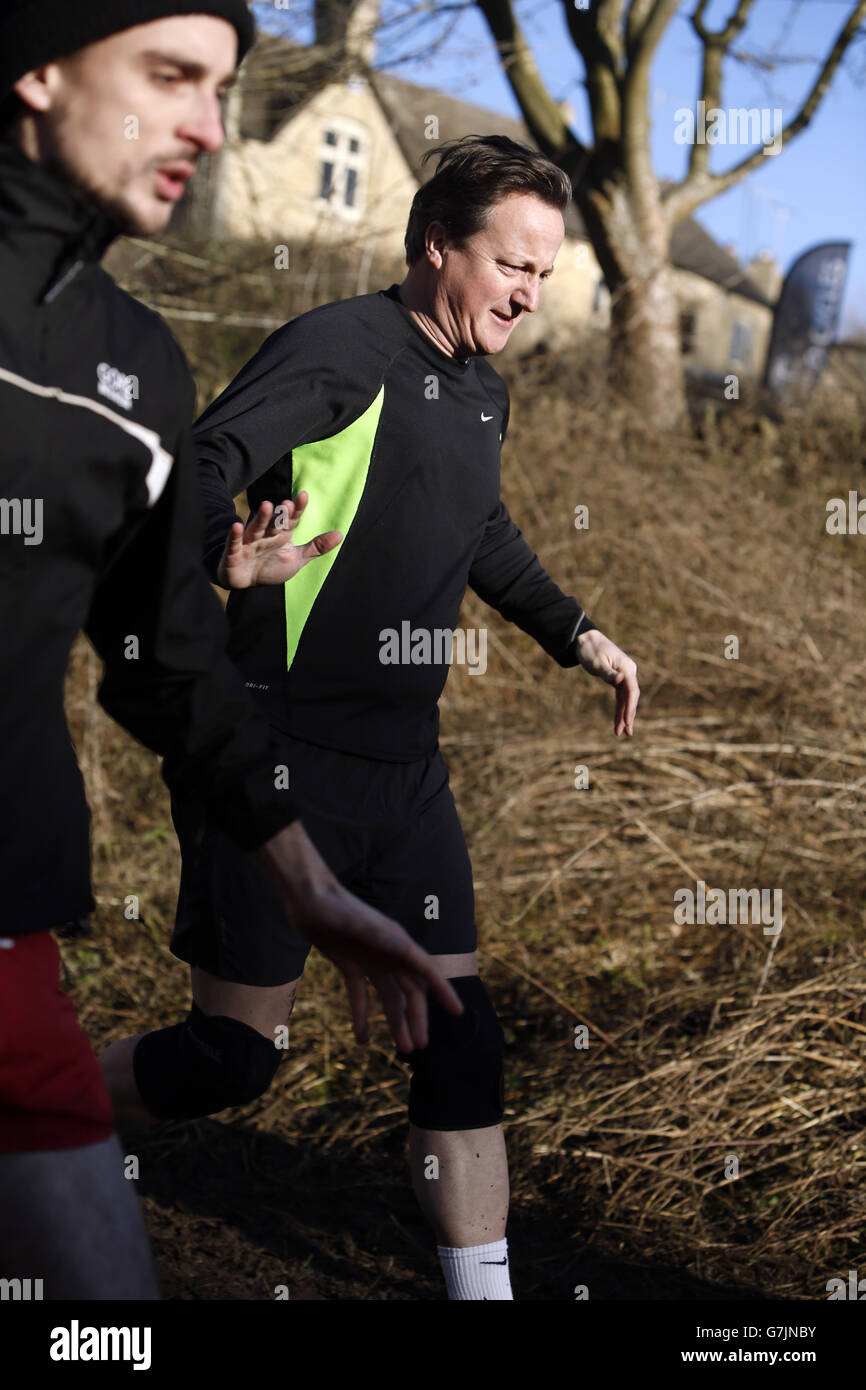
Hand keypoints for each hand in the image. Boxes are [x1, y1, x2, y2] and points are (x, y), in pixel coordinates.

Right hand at [217, 493, 341, 588]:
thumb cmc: (270, 567)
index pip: (291, 520)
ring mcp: (250, 543)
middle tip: (287, 503)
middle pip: (274, 523)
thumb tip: (340, 534)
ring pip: (256, 528)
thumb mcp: (296, 558)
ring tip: (266, 505)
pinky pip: (235, 543)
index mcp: (281, 535)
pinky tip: (237, 525)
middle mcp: (266, 536)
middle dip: (280, 514)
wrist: (245, 580)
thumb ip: (316, 547)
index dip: (297, 509)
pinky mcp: (234, 553)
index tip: (304, 496)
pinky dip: (236, 536)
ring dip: (261, 518)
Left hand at [253, 822, 462, 1051]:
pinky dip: (361, 1016)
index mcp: (398, 943)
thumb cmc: (336, 907)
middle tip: (419, 1046)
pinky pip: (360, 995)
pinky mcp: (350, 964)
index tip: (457, 1012)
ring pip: (389, 997)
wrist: (308, 897)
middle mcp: (388, 953)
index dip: (443, 991)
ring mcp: (370, 959)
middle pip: (409, 991)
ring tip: (401, 1049)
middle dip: (416, 1018)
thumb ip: (382, 937)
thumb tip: (407, 950)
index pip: (427, 972)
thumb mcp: (360, 923)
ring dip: (395, 1022)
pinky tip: (362, 1038)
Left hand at [576, 628, 639, 735]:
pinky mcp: (617, 679)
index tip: (627, 721)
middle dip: (629, 716)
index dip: (630, 707)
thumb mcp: (597, 662)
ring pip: (626, 699)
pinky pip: (620, 697)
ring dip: (624, 715)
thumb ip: (609, 673)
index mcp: (627, 667)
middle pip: (631, 697)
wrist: (585, 640)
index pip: (632, 690)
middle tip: (627, 733)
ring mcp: (624, 676)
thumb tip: (620, 680)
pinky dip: (619, 708)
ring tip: (621, 732)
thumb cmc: (591, 650)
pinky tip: (618, 721)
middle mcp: (628, 672)